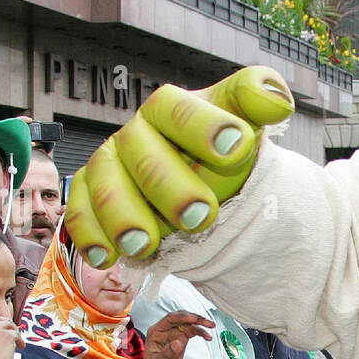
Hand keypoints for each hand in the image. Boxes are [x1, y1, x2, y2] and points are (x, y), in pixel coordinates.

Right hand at [64, 66, 295, 265]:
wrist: (202, 178)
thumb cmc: (221, 147)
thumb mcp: (245, 120)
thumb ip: (259, 101)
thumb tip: (277, 100)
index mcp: (169, 109)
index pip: (176, 109)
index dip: (203, 126)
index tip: (237, 147)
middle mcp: (136, 134)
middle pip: (142, 155)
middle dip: (170, 187)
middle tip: (202, 216)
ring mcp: (110, 165)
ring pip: (105, 186)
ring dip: (123, 217)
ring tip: (146, 244)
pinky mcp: (91, 195)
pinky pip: (80, 214)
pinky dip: (91, 237)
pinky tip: (109, 258)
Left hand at [138, 311, 213, 358]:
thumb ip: (167, 353)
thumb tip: (178, 343)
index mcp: (156, 332)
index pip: (170, 319)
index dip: (183, 317)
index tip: (194, 319)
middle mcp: (165, 331)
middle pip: (181, 318)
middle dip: (194, 318)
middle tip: (206, 322)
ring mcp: (174, 334)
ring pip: (189, 324)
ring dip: (200, 324)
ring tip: (210, 327)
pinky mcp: (181, 340)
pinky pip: (192, 332)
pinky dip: (201, 332)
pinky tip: (207, 336)